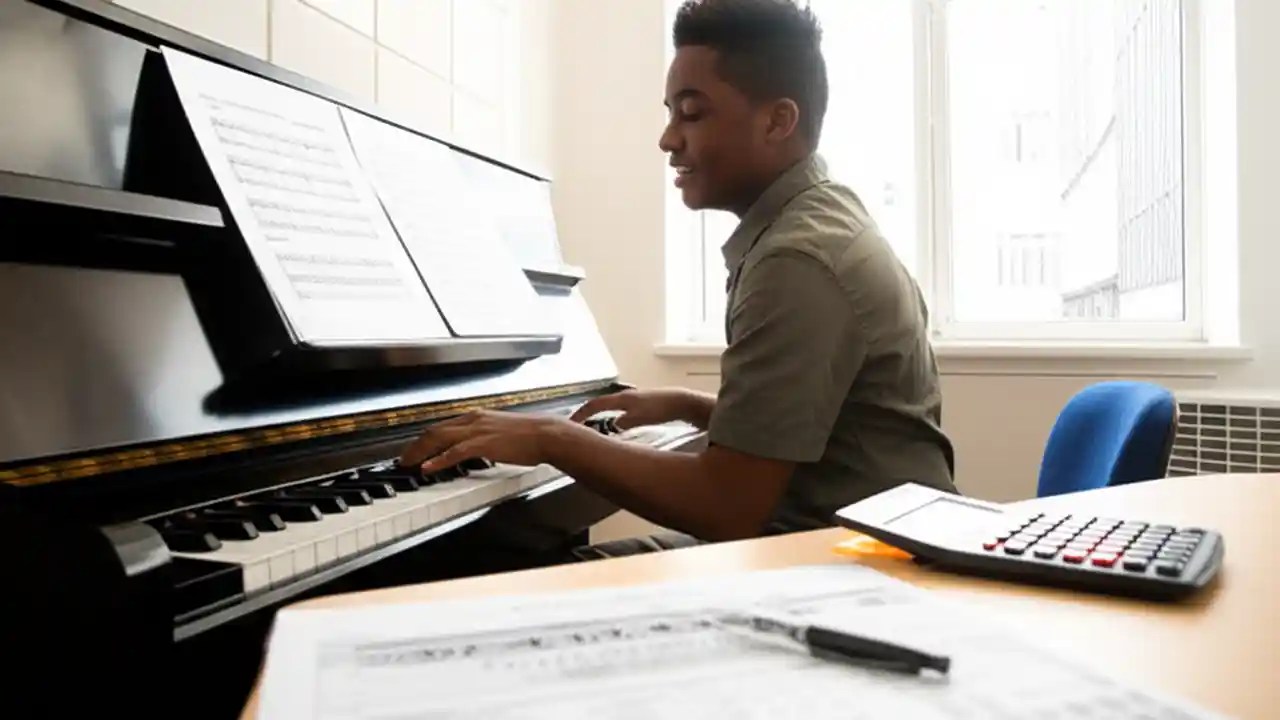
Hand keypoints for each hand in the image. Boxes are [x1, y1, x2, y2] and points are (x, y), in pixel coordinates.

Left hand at [397, 410, 568, 472]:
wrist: (547, 434)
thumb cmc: (530, 436)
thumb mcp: (501, 433)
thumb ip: (485, 438)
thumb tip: (476, 449)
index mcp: (476, 417)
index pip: (442, 427)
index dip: (424, 439)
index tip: (414, 450)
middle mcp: (472, 420)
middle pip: (434, 431)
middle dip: (415, 446)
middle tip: (403, 459)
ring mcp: (476, 431)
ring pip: (439, 439)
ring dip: (419, 452)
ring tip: (407, 464)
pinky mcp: (483, 444)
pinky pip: (454, 452)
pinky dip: (438, 460)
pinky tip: (427, 468)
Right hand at [568, 388, 694, 430]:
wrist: (682, 402)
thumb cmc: (661, 409)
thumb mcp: (641, 418)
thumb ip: (624, 423)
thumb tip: (609, 427)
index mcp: (622, 398)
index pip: (595, 404)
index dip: (581, 413)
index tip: (570, 423)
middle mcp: (625, 397)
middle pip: (600, 404)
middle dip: (588, 414)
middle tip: (578, 427)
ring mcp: (633, 400)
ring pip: (610, 408)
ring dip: (599, 416)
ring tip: (592, 428)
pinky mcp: (641, 406)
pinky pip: (619, 411)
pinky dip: (611, 417)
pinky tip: (615, 427)